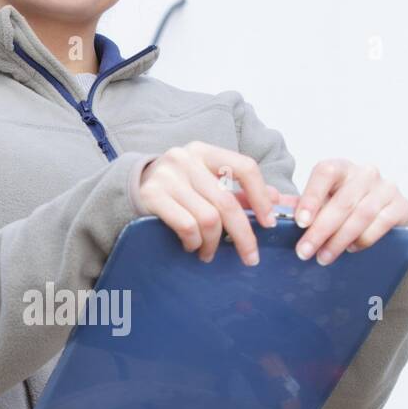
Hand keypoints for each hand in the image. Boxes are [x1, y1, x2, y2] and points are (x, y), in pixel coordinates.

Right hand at [136, 143, 279, 264]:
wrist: (131, 187)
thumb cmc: (177, 188)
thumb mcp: (206, 182)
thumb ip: (238, 190)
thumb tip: (276, 197)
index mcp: (205, 152)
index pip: (244, 167)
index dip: (261, 197)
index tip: (268, 223)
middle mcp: (186, 159)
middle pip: (227, 202)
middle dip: (243, 235)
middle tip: (249, 256)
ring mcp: (167, 177)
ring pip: (207, 219)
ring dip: (213, 243)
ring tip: (209, 253)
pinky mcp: (151, 196)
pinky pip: (186, 226)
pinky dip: (194, 242)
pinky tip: (192, 247)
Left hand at [283, 160, 407, 264]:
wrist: (383, 213)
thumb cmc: (343, 207)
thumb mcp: (321, 203)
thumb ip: (298, 205)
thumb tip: (268, 205)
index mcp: (341, 167)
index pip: (325, 173)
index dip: (312, 197)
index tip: (300, 222)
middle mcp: (365, 173)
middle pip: (342, 201)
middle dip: (321, 230)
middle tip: (304, 252)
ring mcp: (386, 188)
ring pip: (361, 214)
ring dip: (340, 240)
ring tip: (323, 257)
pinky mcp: (401, 205)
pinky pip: (381, 224)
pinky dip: (364, 239)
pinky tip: (351, 250)